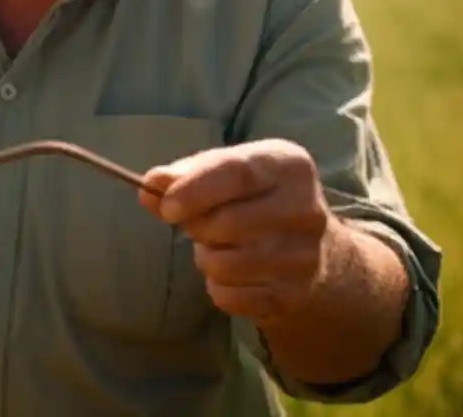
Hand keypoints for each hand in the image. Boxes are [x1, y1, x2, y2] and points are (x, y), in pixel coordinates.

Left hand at [139, 139, 344, 326]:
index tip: (166, 207)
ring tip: (219, 248)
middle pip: (228, 223)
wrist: (311, 249)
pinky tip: (232, 275)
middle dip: (197, 227)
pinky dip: (218, 289)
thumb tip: (151, 184)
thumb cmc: (252, 199)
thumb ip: (184, 175)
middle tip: (197, 225)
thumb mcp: (223, 173)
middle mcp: (306, 209)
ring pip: (226, 265)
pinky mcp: (294, 295)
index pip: (237, 173)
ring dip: (207, 259)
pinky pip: (231, 297)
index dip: (195, 189)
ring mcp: (305, 256)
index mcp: (288, 165)